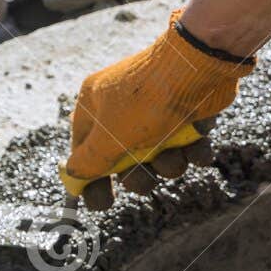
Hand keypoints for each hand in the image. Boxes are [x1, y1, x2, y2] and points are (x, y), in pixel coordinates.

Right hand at [61, 9, 254, 208]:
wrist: (197, 68)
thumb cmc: (146, 101)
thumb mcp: (109, 136)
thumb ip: (90, 160)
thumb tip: (73, 175)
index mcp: (96, 105)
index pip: (84, 148)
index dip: (91, 178)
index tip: (101, 203)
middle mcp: (124, 108)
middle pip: (125, 159)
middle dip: (138, 176)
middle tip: (145, 178)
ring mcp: (158, 112)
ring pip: (160, 157)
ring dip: (169, 165)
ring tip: (175, 155)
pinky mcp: (187, 114)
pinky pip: (188, 146)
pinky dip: (194, 151)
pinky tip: (197, 147)